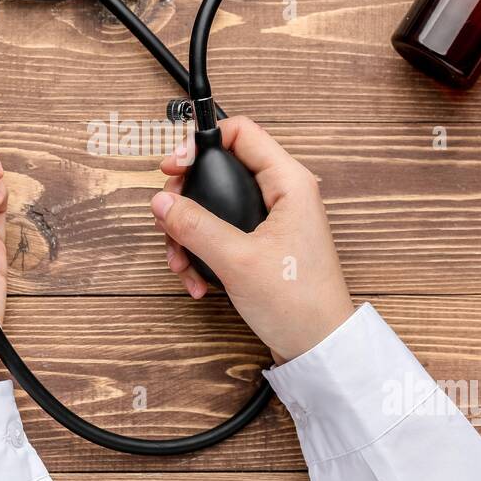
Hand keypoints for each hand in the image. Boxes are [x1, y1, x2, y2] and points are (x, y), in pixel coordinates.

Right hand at [151, 117, 353, 365]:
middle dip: (187, 198)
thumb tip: (162, 201)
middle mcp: (282, 194)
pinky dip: (202, 253)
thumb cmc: (298, 303)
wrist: (318, 348)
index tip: (173, 167)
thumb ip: (195, 225)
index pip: (241, 132)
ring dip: (189, 234)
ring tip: (182, 264)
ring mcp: (272, 220)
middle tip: (168, 221)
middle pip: (220, 170)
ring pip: (215, 206)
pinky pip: (221, 233)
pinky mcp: (263, 244)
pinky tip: (198, 282)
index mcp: (288, 182)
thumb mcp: (237, 260)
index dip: (201, 143)